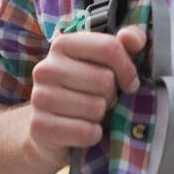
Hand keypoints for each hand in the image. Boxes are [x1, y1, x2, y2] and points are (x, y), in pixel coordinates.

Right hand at [25, 25, 144, 166]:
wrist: (50, 129)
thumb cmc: (86, 90)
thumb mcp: (108, 63)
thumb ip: (126, 44)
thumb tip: (135, 39)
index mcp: (63, 44)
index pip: (108, 48)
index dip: (127, 68)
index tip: (129, 82)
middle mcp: (46, 68)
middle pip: (104, 79)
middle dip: (112, 95)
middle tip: (101, 99)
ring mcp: (39, 97)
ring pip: (96, 107)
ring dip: (100, 115)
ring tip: (88, 113)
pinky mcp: (40, 126)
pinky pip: (85, 131)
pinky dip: (92, 135)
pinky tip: (82, 129)